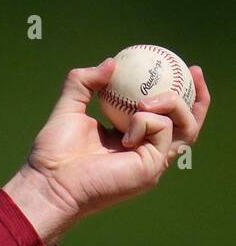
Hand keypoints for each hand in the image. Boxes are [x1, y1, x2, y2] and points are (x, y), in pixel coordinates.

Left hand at [2, 58, 211, 245]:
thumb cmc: (53, 155)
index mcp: (129, 139)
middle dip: (197, 95)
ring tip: (145, 101)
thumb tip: (110, 63)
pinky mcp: (151, 168)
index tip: (178, 65)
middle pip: (187, 123)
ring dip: (172, 103)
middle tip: (193, 71)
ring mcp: (151, 162)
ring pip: (185, 126)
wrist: (48, 182)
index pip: (164, 116)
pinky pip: (164, 132)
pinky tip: (128, 127)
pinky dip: (148, 120)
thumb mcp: (69, 108)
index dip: (178, 92)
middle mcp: (144, 152)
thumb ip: (84, 83)